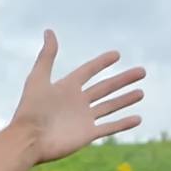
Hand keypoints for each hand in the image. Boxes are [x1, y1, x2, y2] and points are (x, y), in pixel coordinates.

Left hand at [9, 30, 145, 164]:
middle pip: (105, 88)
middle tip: (142, 71)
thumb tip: (49, 31)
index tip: (116, 54)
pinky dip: (123, 123)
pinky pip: (109, 127)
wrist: (28, 139)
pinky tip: (137, 118)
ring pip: (109, 106)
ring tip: (141, 92)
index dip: (101, 62)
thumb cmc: (30, 110)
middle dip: (123, 80)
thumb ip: (46, 56)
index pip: (88, 71)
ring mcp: (83, 119)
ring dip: (125, 99)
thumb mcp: (37, 78)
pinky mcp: (87, 134)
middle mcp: (77, 102)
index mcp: (66, 88)